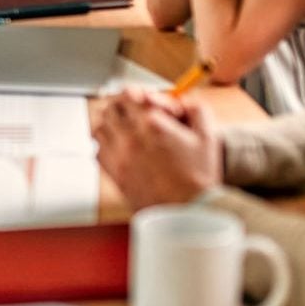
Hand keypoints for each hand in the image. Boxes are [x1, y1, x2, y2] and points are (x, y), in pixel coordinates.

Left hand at [93, 88, 222, 209]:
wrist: (187, 212)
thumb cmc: (198, 178)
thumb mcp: (207, 137)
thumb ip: (196, 109)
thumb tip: (183, 99)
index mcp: (152, 124)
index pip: (129, 94)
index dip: (135, 93)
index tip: (141, 98)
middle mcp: (131, 137)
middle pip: (111, 108)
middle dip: (121, 105)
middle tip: (131, 110)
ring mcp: (119, 156)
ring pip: (99, 128)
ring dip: (109, 123)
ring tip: (122, 127)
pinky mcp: (115, 174)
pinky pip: (97, 151)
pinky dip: (104, 145)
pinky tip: (118, 147)